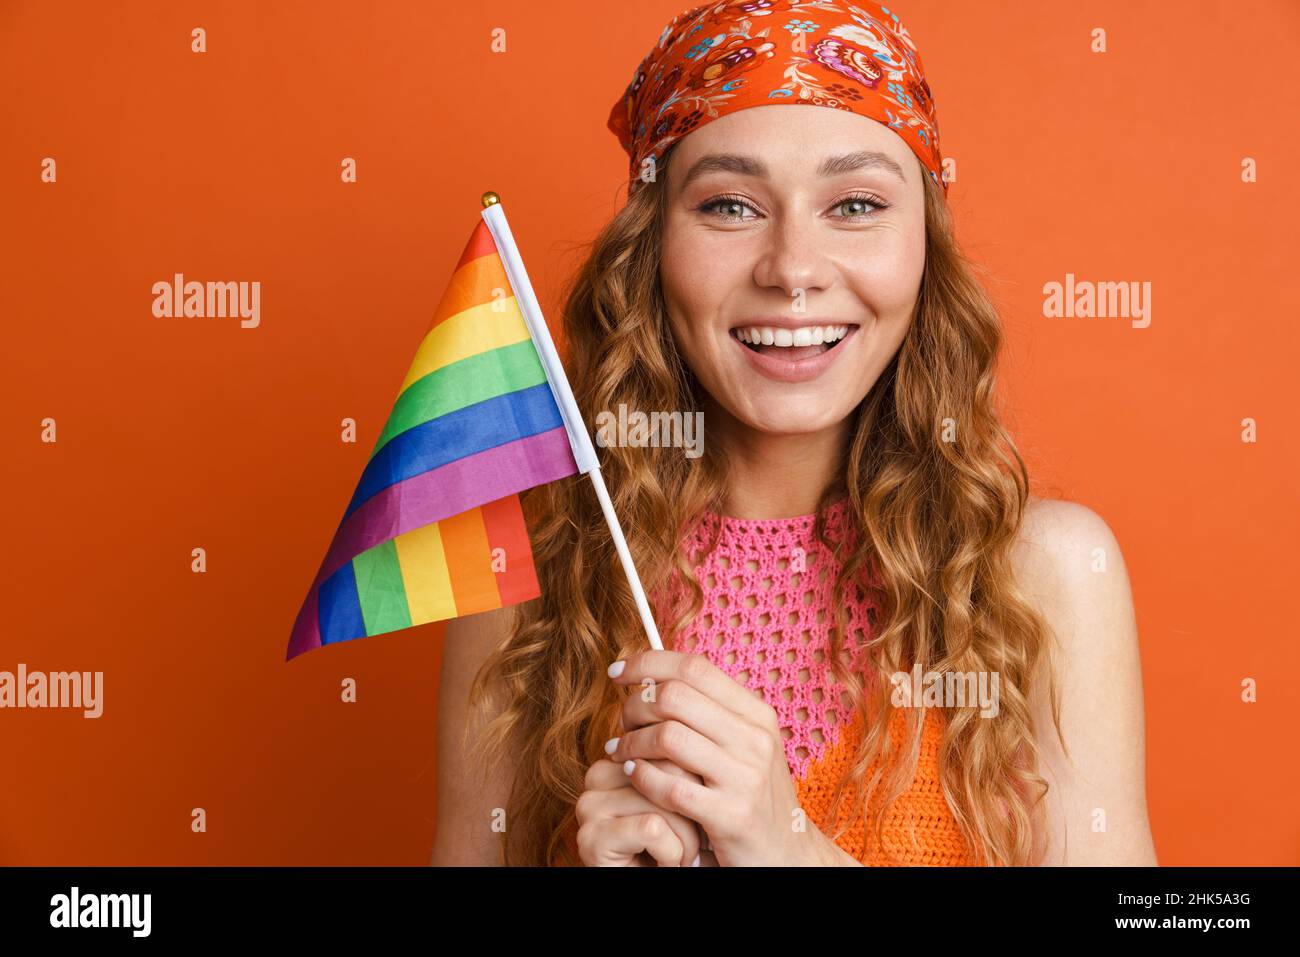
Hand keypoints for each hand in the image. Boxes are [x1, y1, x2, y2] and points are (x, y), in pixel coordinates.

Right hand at [574, 754, 708, 865]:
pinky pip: (652, 828)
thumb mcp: (680, 802)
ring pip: (661, 800)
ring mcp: (588, 807)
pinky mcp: (592, 838)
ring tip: (683, 858)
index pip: (668, 748)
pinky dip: (672, 854)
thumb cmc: (672, 846)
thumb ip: (681, 769)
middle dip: (693, 811)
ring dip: (686, 839)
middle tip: (699, 842)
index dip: (694, 783)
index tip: (701, 813)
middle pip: (665, 771)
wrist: (651, 884)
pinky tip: (667, 865)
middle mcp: (595, 776)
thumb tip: (700, 741)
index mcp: (615, 758)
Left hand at [605, 650, 841, 865]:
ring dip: (631, 742)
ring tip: (618, 751)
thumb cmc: (752, 796)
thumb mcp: (743, 746)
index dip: (648, 663)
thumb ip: (708, 713)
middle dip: (634, 705)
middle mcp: (755, 739)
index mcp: (756, 714)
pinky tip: (631, 775)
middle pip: (675, 696)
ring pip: (668, 736)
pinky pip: (670, 786)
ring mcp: (746, 777)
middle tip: (620, 723)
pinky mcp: (732, 816)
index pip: (694, 667)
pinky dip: (641, 776)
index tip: (618, 670)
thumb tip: (652, 678)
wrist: (788, 855)